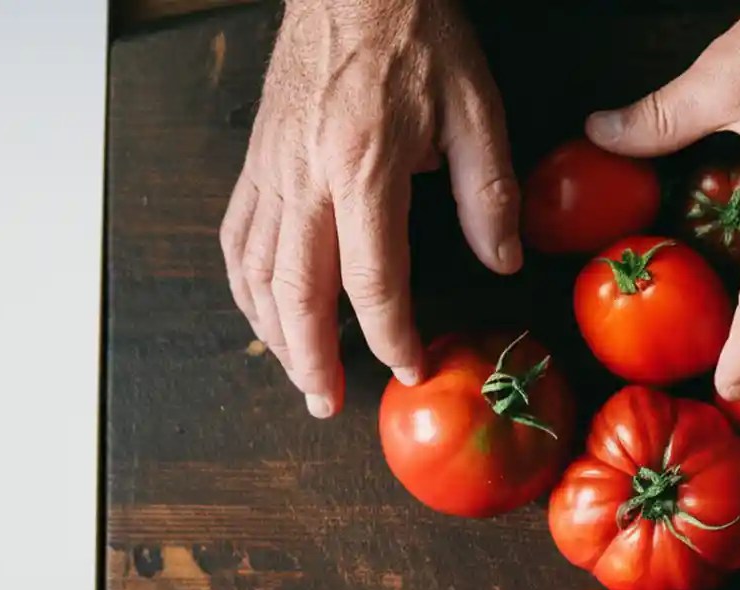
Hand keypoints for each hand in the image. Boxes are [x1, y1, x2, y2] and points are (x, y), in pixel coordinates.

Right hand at [219, 0, 520, 417]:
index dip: (390, 336)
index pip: (372, 280)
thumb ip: (490, 193)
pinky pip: (236, 235)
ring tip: (297, 373)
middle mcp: (306, 176)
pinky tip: (262, 309)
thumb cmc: (415, 35)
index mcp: (364, 166)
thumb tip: (502, 260)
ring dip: (273, 333)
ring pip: (255, 271)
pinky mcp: (256, 159)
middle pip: (296, 292)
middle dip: (312, 359)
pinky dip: (244, 285)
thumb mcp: (475, 108)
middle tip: (328, 402)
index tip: (408, 366)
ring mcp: (272, 168)